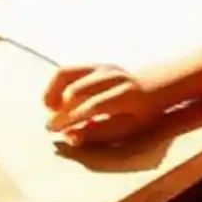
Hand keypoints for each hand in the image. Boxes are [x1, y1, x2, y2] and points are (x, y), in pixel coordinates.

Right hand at [42, 64, 163, 145]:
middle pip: (77, 90)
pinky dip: (53, 85)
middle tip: (49, 127)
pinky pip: (66, 71)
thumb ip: (97, 133)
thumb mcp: (125, 130)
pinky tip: (51, 101)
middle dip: (60, 110)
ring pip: (66, 75)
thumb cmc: (138, 116)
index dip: (71, 118)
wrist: (152, 89)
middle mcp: (113, 76)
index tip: (54, 130)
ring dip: (52, 94)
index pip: (93, 105)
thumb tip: (69, 136)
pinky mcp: (92, 65)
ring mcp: (101, 67)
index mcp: (127, 95)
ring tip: (49, 112)